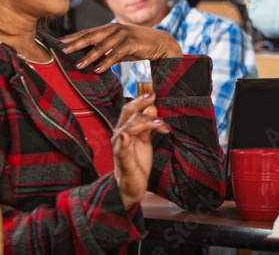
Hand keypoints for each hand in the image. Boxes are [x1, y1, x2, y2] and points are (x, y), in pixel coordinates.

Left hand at [60, 23, 182, 72]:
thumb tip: (91, 60)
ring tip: (78, 65)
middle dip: (75, 44)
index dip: (73, 37)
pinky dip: (106, 62)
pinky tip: (98, 70)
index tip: (60, 44)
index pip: (87, 32)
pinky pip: (116, 54)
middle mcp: (114, 28)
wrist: (161, 43)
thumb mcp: (119, 48)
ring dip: (89, 57)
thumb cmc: (139, 46)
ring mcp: (123, 34)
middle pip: (91, 36)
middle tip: (62, 52)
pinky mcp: (132, 43)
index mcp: (109, 28)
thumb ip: (106, 51)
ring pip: (102, 46)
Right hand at [113, 92, 170, 208]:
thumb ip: (147, 125)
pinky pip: (121, 148)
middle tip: (153, 98)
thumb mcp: (145, 140)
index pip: (130, 109)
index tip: (152, 92)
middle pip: (128, 113)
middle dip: (140, 103)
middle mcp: (120, 135)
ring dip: (143, 121)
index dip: (140, 99)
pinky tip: (126, 134)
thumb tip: (152, 106)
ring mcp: (120, 146)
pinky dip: (124, 140)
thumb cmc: (137, 162)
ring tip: (158, 123)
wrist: (131, 186)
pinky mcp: (122, 159)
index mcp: (125, 128)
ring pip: (128, 126)